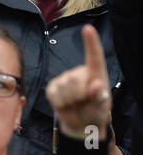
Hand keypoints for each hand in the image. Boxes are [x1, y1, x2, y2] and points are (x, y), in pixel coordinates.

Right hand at [47, 25, 113, 140]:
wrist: (80, 125)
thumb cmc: (95, 113)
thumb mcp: (102, 109)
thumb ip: (99, 98)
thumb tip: (97, 84)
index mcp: (96, 74)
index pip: (94, 56)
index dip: (91, 42)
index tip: (88, 29)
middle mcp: (79, 73)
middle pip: (75, 78)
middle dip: (79, 94)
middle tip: (83, 103)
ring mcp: (64, 79)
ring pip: (64, 87)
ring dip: (71, 101)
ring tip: (76, 106)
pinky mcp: (53, 87)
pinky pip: (54, 94)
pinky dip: (61, 104)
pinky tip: (66, 105)